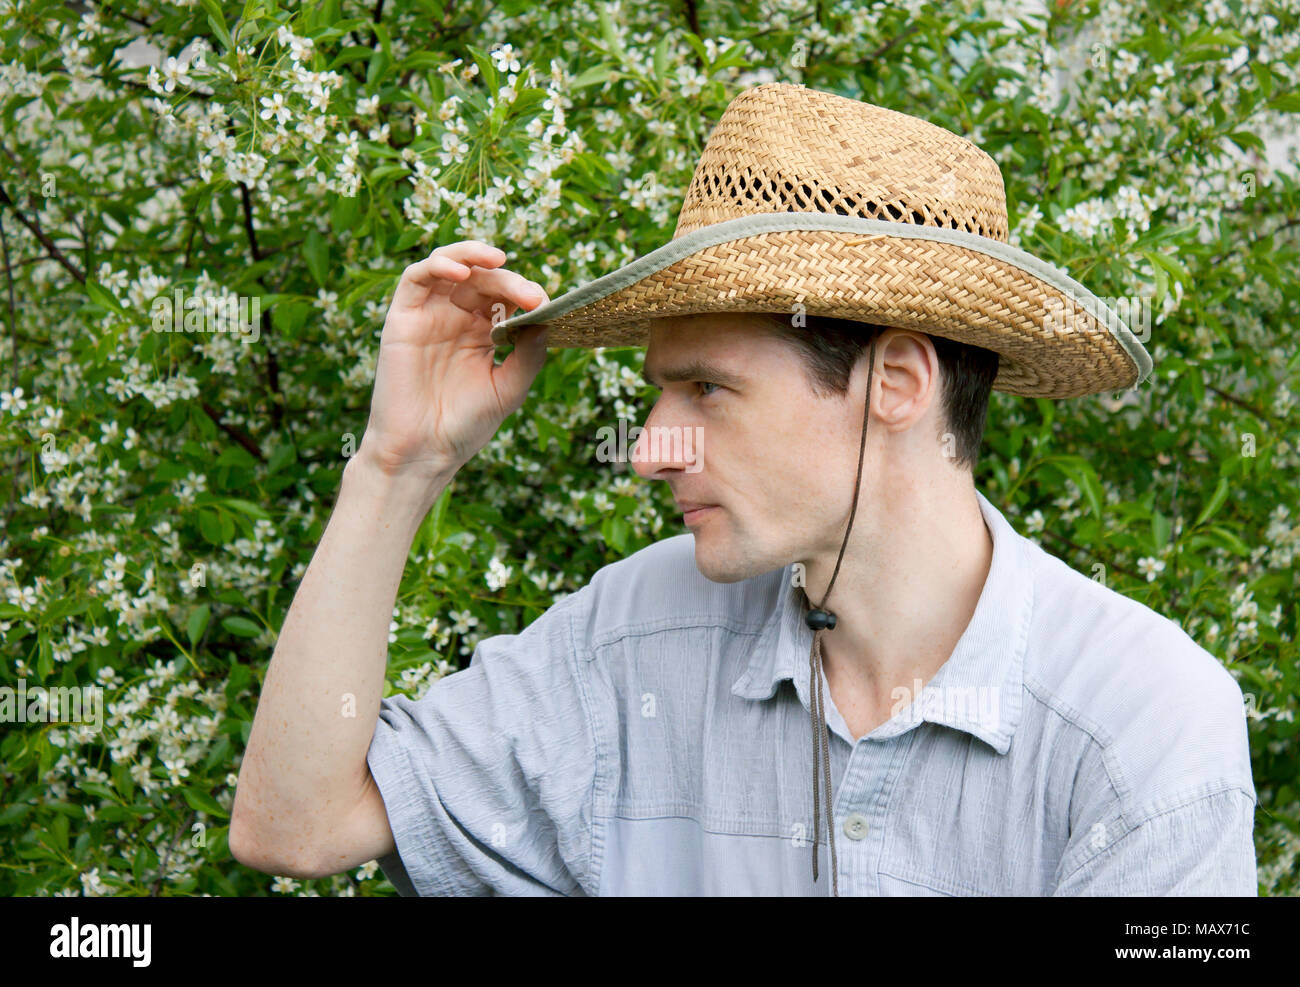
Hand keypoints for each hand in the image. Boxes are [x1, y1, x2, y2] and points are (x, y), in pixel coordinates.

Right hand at [356, 240, 549, 482]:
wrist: (423, 452)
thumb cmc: (465, 425)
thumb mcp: (509, 389)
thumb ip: (529, 356)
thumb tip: (546, 320)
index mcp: (484, 333)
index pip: (507, 298)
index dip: (527, 294)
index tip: (546, 305)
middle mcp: (457, 319)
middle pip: (484, 280)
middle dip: (510, 281)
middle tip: (532, 296)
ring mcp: (430, 316)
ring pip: (450, 266)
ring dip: (473, 254)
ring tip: (497, 259)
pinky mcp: (403, 317)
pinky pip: (416, 278)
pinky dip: (438, 264)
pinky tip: (462, 270)